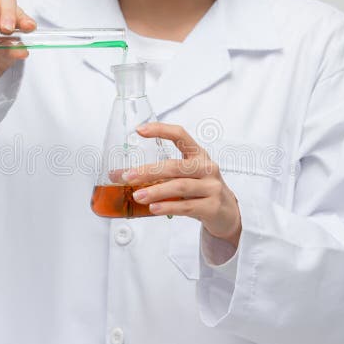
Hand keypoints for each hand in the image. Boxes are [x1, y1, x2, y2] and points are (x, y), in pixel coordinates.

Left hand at [122, 123, 241, 247]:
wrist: (226, 214)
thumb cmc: (199, 191)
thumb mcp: (183, 177)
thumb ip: (157, 175)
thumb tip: (118, 176)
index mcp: (198, 155)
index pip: (180, 135)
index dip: (161, 130)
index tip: (139, 130)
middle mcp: (207, 167)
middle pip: (175, 165)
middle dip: (150, 170)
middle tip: (128, 176)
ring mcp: (212, 187)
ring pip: (180, 186)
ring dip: (156, 191)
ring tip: (138, 196)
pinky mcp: (212, 206)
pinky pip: (187, 206)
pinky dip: (168, 206)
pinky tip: (154, 208)